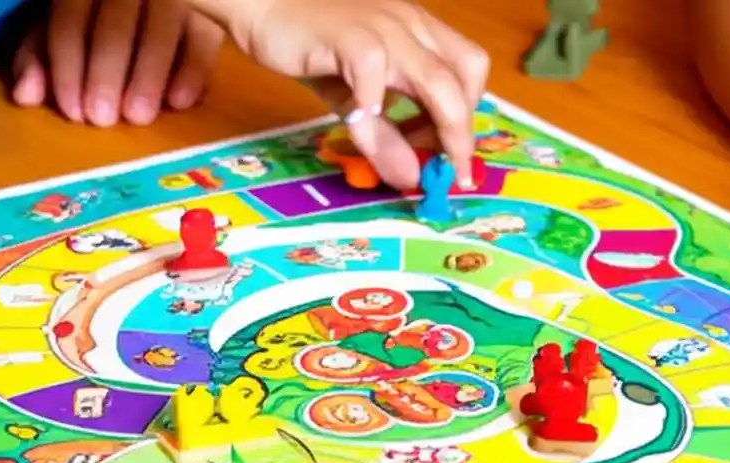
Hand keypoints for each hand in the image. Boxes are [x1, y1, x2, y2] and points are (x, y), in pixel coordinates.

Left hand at [10, 0, 224, 126]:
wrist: (146, 6)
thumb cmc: (92, 19)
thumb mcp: (61, 29)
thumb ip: (39, 56)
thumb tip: (26, 95)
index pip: (70, 15)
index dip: (68, 65)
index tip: (74, 111)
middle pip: (116, 19)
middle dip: (107, 72)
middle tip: (103, 118)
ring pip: (163, 24)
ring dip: (149, 74)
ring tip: (138, 116)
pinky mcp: (209, 16)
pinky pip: (205, 38)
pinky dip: (194, 70)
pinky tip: (180, 102)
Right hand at [199, 0, 488, 189]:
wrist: (261, 2)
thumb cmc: (311, 45)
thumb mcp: (355, 100)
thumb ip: (383, 135)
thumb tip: (409, 179)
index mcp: (420, 32)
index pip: (469, 71)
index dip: (468, 118)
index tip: (455, 160)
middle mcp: (411, 25)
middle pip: (464, 76)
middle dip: (463, 132)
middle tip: (451, 173)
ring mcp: (383, 26)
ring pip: (435, 78)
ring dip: (440, 130)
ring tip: (420, 167)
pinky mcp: (347, 34)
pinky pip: (374, 72)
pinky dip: (374, 106)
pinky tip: (360, 126)